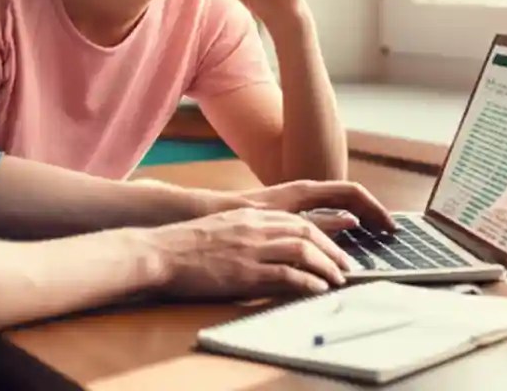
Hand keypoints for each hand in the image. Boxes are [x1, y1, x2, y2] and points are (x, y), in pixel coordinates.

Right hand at [146, 207, 351, 297]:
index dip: (324, 233)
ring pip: (303, 250)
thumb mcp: (224, 228)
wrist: (161, 251)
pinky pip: (287, 275)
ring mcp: (252, 248)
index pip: (298, 220)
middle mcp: (256, 227)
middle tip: (346, 267)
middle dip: (332, 250)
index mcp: (252, 216)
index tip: (336, 248)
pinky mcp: (245, 272)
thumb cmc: (186, 244)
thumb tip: (270, 246)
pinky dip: (307, 283)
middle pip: (307, 231)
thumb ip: (249, 232)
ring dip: (326, 265)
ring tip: (337, 280)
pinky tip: (317, 290)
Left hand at [237, 180, 396, 232]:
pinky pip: (326, 212)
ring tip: (374, 237)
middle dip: (371, 213)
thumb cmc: (243, 212)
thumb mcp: (283, 221)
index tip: (389, 225)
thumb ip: (318, 222)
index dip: (374, 208)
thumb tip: (351, 221)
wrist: (211, 210)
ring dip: (359, 218)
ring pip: (339, 205)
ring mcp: (299, 199)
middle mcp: (305, 191)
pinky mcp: (292, 210)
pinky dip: (342, 222)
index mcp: (306, 190)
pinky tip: (344, 241)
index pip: (352, 192)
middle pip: (349, 198)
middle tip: (388, 234)